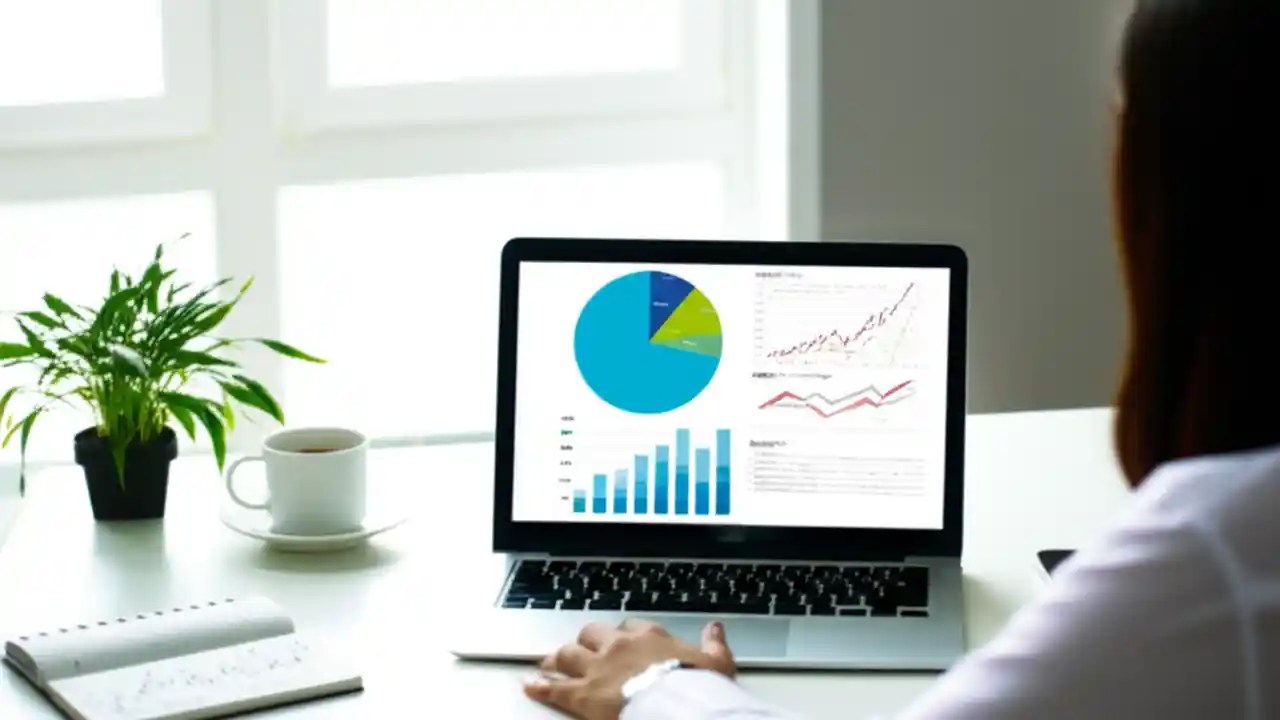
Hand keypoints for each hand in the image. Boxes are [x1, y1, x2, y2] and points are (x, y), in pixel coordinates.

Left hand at [523, 618, 735, 719]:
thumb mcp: (717, 663)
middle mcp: (618, 648)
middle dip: (585, 641)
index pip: (631, 626)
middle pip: (593, 634)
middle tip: (580, 647)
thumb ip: (714, 644)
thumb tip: (716, 629)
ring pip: (569, 655)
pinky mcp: (583, 695)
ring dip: (557, 658)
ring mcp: (598, 669)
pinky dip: (541, 686)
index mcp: (649, 638)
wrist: (678, 708)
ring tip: (548, 661)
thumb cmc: (698, 688)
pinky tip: (530, 685)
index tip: (621, 637)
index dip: (623, 632)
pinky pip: (556, 688)